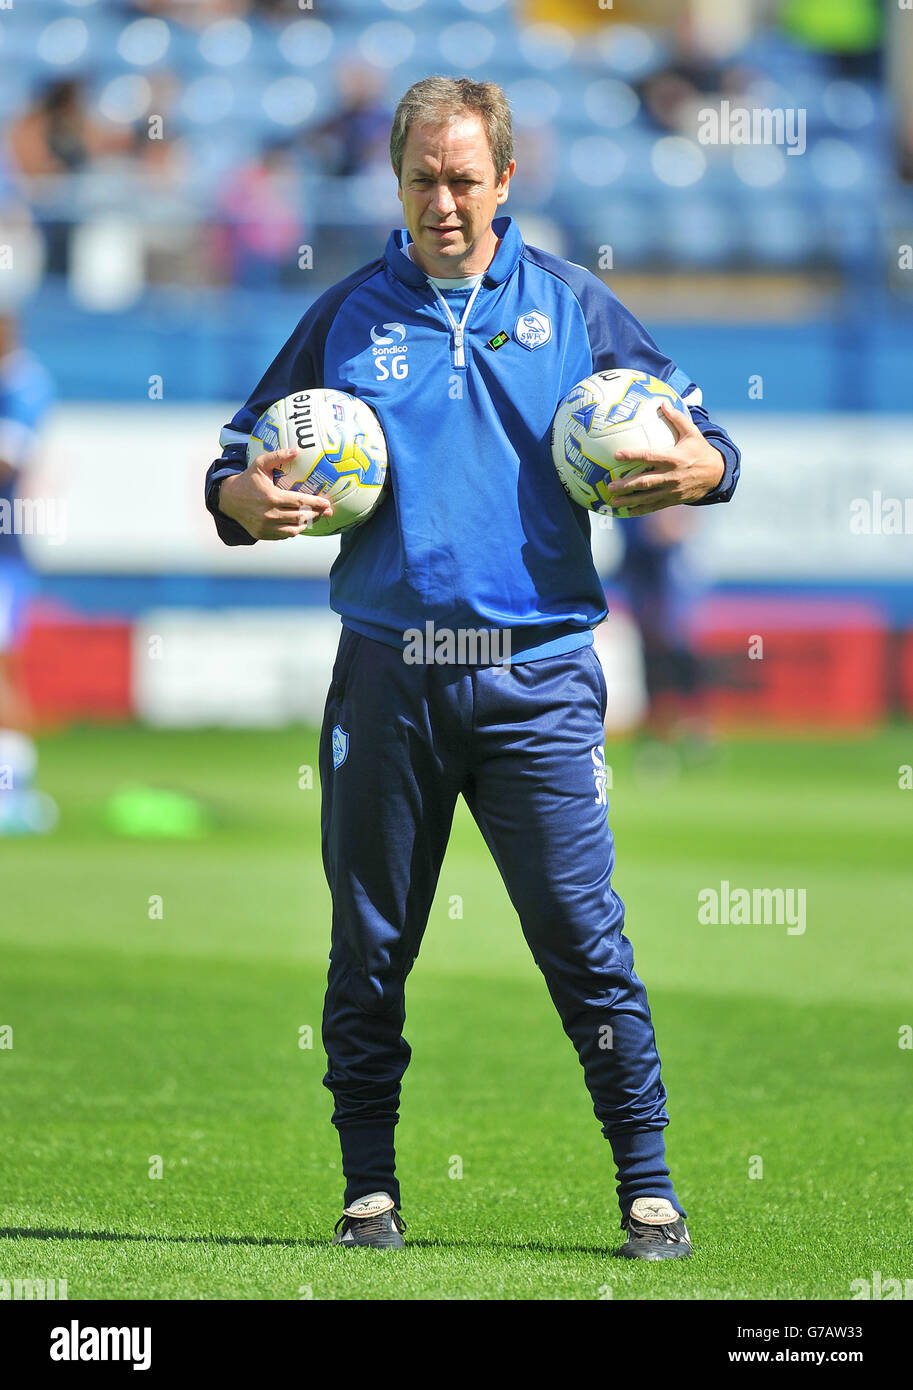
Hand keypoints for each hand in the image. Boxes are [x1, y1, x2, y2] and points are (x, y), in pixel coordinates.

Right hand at [217, 449, 333, 539]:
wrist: (228, 500)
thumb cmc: (247, 480)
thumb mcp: (259, 464)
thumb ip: (277, 456)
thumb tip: (297, 450)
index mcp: (271, 497)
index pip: (299, 501)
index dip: (315, 503)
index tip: (326, 503)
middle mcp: (269, 514)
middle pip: (300, 516)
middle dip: (316, 514)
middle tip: (327, 511)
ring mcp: (266, 526)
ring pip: (294, 529)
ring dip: (307, 524)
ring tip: (315, 517)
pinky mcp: (263, 534)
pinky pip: (284, 535)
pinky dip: (294, 530)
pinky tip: (300, 523)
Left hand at [606, 400, 724, 514]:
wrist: (717, 474)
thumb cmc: (700, 451)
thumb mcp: (692, 433)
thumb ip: (677, 418)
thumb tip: (663, 402)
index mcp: (674, 458)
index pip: (650, 456)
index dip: (633, 455)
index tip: (617, 455)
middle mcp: (672, 476)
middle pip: (645, 482)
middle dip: (627, 485)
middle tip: (610, 485)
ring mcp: (672, 490)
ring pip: (648, 497)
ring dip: (629, 500)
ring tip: (613, 501)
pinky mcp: (674, 500)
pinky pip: (655, 506)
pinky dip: (641, 510)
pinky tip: (627, 512)